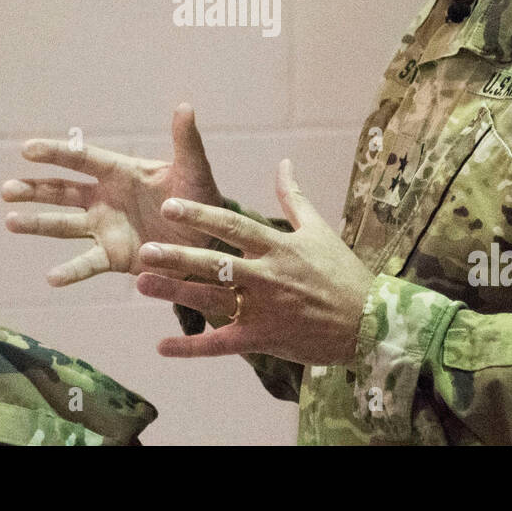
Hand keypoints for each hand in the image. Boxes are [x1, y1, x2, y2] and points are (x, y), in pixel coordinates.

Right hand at [3, 103, 224, 285]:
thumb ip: (186, 141)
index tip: (27, 149)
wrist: (207, 238)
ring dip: (37, 223)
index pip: (81, 159)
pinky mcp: (112, 256)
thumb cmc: (198, 197)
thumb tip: (185, 106)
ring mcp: (104, 228)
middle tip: (6, 190)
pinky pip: (87, 263)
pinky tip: (51, 279)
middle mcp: (104, 198)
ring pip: (64, 225)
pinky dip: (71, 271)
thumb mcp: (194, 169)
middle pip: (62, 191)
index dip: (55, 153)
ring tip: (10, 222)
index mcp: (119, 172)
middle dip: (34, 189)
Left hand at [134, 158, 375, 366]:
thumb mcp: (319, 229)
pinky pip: (222, 343)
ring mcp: (265, 309)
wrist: (369, 322)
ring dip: (176, 292)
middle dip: (178, 255)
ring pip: (212, 299)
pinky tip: (161, 346)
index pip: (233, 226)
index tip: (171, 206)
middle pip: (216, 263)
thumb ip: (293, 197)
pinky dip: (191, 347)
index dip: (201, 216)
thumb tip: (283, 162)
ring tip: (141, 283)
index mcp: (278, 246)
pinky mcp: (264, 338)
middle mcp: (267, 275)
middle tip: (145, 249)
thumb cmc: (343, 273)